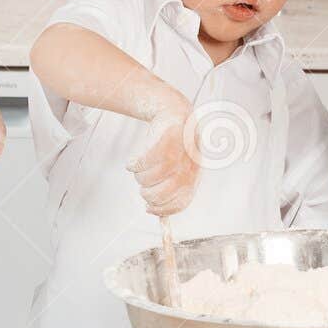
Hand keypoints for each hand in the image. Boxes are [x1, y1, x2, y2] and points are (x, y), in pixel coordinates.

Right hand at [127, 94, 200, 216]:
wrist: (175, 113)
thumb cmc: (173, 146)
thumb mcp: (177, 168)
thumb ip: (170, 189)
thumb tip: (157, 214)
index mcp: (194, 176)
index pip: (181, 202)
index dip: (162, 209)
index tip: (148, 208)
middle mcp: (190, 165)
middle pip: (165, 191)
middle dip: (148, 193)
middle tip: (143, 186)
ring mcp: (180, 151)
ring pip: (154, 175)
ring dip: (140, 177)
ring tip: (139, 170)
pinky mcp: (168, 138)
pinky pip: (146, 159)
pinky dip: (135, 164)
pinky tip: (133, 162)